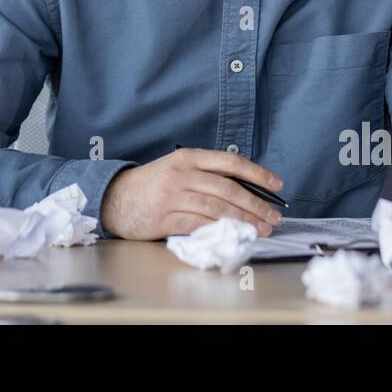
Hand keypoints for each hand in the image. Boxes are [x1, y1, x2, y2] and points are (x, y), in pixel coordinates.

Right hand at [99, 148, 284, 240]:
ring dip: (243, 220)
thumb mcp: (178, 168)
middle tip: (274, 216)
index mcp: (188, 157)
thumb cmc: (152, 184)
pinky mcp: (164, 218)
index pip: (231, 162)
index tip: (278, 185)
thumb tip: (245, 190)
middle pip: (228, 188)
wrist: (114, 197)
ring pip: (217, 207)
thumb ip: (206, 174)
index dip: (257, 174)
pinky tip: (233, 235)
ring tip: (261, 229)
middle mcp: (182, 174)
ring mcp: (172, 196)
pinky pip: (198, 224)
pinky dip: (219, 230)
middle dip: (256, 204)